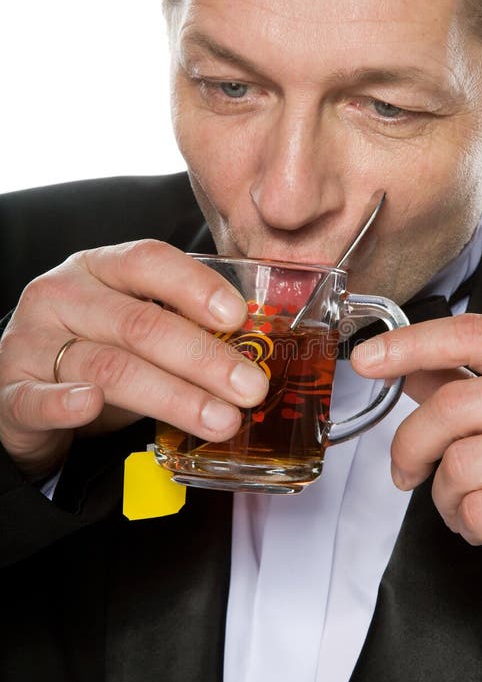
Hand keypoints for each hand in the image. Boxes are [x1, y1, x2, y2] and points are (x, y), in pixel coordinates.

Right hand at [0, 241, 267, 480]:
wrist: (24, 389)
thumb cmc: (95, 351)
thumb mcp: (137, 327)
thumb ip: (184, 327)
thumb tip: (258, 349)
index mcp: (98, 269)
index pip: (148, 262)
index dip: (196, 287)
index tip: (239, 317)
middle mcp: (63, 296)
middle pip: (139, 323)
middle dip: (204, 358)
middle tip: (249, 387)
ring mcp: (33, 343)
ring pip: (108, 367)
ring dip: (172, 396)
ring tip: (220, 419)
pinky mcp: (12, 393)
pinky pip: (39, 399)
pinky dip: (67, 403)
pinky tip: (91, 405)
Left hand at [352, 314, 481, 586]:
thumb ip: (472, 381)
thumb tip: (408, 368)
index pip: (471, 334)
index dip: (409, 344)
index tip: (366, 359)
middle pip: (450, 406)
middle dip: (411, 446)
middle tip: (407, 470)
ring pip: (456, 464)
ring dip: (445, 495)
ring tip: (471, 501)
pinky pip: (475, 509)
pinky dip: (468, 525)